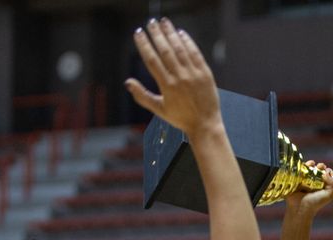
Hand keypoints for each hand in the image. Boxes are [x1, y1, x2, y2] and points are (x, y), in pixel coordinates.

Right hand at [125, 19, 221, 138]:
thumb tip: (127, 82)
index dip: (144, 45)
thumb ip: (142, 95)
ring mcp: (193, 74)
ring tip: (164, 22)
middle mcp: (180, 78)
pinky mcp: (205, 73)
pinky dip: (188, 42)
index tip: (138, 33)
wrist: (205, 124)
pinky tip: (180, 33)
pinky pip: (195, 53)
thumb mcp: (159, 109)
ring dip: (171, 34)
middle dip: (157, 34)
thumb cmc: (180, 118)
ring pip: (180, 49)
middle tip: (150, 22)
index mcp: (166, 86)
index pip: (152, 60)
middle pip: (165, 50)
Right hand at [285, 162, 332, 220]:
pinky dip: (303, 166)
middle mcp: (314, 181)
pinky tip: (306, 165)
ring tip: (312, 164)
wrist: (301, 208)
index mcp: (323, 184)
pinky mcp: (296, 179)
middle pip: (318, 169)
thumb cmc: (316, 203)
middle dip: (320, 166)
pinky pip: (299, 170)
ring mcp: (305, 180)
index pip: (327, 174)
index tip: (327, 171)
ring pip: (309, 168)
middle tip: (320, 167)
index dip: (328, 171)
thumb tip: (326, 172)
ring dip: (311, 164)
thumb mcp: (329, 195)